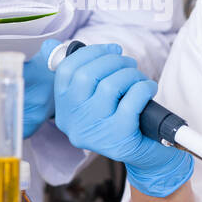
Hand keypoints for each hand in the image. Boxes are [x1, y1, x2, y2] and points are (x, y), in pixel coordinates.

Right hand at [53, 43, 192, 197]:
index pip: (65, 71)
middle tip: (128, 64)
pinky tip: (148, 89)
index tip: (110, 50)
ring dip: (130, 74)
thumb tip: (52, 45)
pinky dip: (144, 88)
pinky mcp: (119, 138)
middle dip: (113, 61)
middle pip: (86, 75)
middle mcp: (74, 123)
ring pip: (110, 85)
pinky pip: (132, 101)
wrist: (145, 156)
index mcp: (64, 111)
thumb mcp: (92, 100)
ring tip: (138, 78)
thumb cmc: (118, 121)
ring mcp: (95, 132)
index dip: (90, 53)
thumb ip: (75, 74)